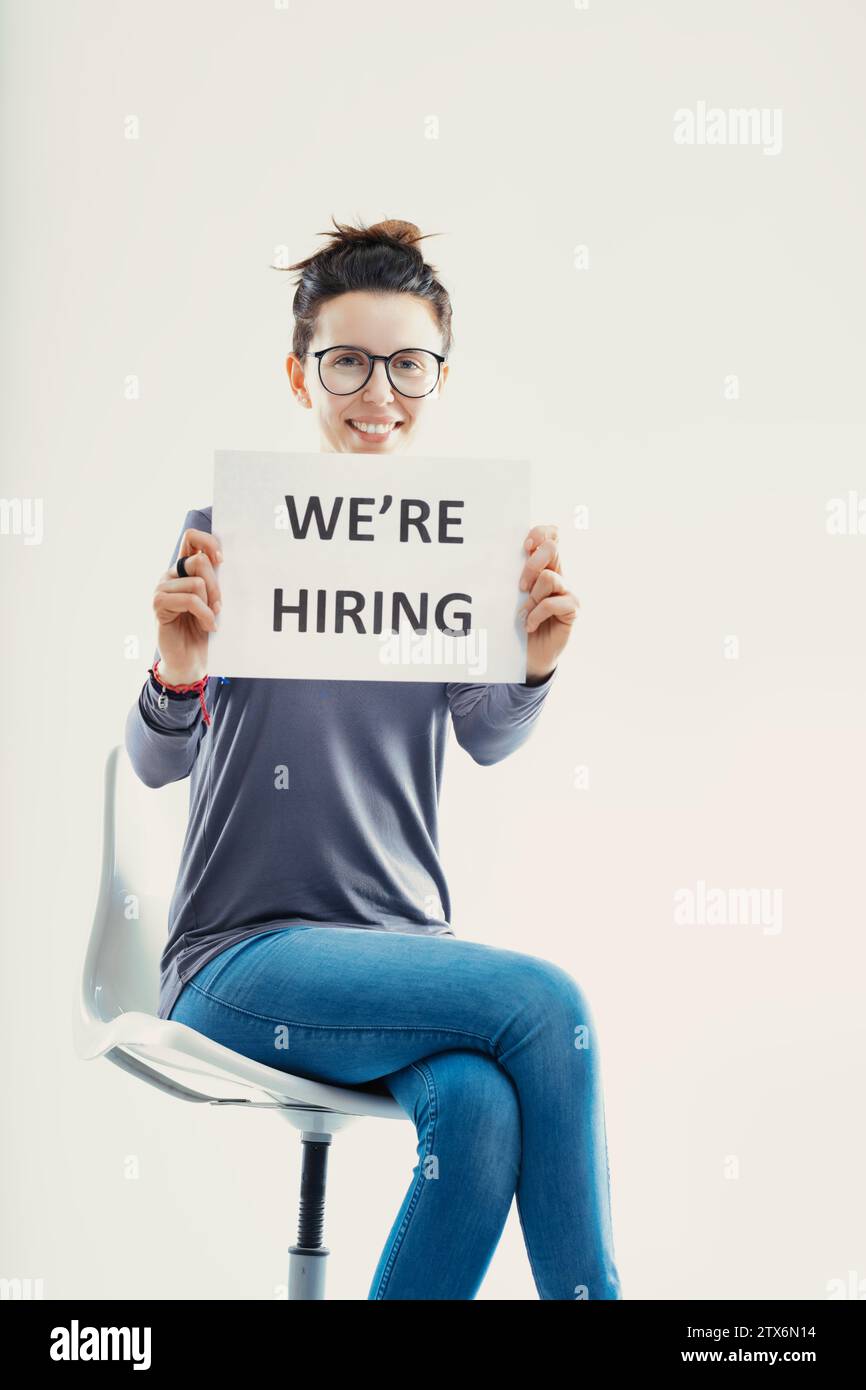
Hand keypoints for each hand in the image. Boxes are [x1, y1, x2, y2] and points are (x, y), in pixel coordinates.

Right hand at [153, 527, 222, 683]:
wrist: (190, 661)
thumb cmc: (204, 630)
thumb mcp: (214, 601)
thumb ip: (216, 580)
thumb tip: (226, 560)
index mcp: (184, 569)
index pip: (192, 537)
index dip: (209, 542)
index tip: (223, 560)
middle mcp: (171, 574)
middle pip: (199, 560)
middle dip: (216, 585)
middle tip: (220, 607)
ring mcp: (162, 588)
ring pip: (197, 582)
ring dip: (211, 606)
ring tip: (210, 621)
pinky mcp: (158, 604)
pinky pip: (189, 600)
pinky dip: (204, 614)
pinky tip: (207, 627)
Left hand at [518, 524, 578, 681]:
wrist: (529, 656)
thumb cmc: (518, 623)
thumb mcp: (512, 597)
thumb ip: (514, 577)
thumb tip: (498, 558)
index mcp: (544, 566)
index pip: (551, 536)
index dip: (540, 534)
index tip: (525, 547)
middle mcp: (558, 575)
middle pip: (552, 548)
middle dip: (531, 564)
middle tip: (520, 587)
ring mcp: (567, 592)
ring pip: (549, 577)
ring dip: (532, 597)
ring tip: (524, 613)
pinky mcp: (572, 609)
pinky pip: (553, 603)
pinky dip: (536, 615)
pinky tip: (529, 626)